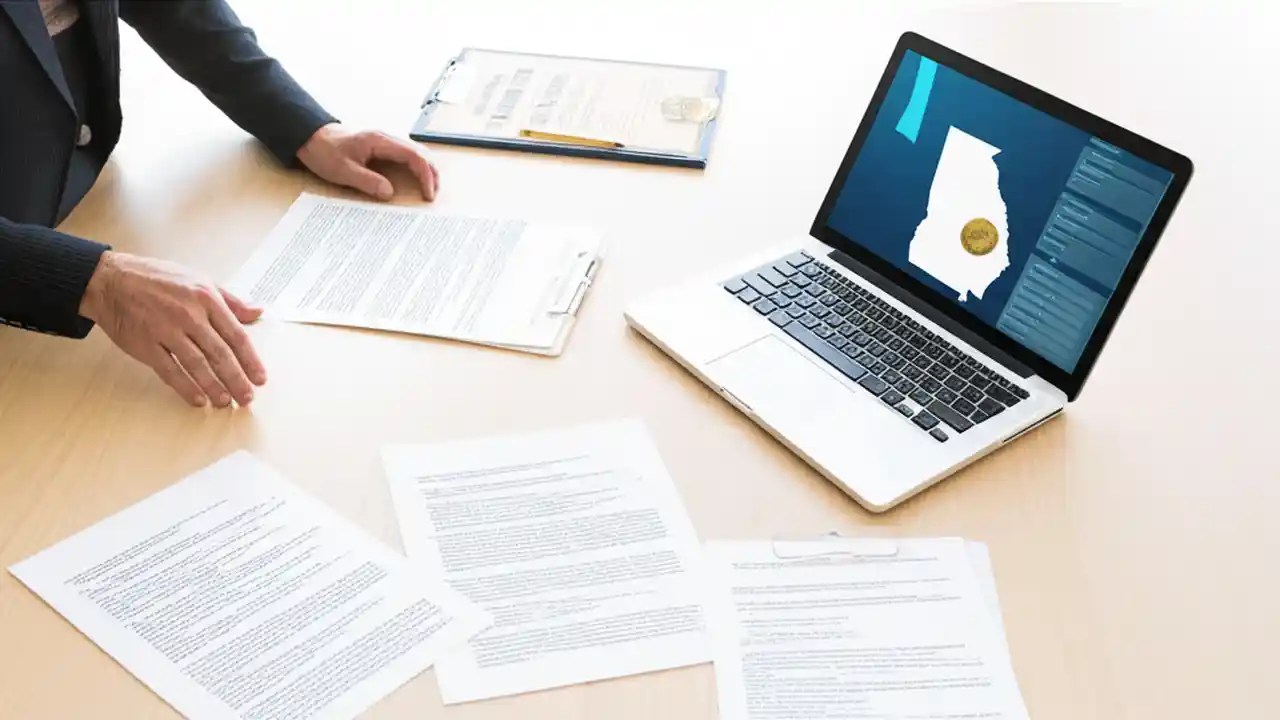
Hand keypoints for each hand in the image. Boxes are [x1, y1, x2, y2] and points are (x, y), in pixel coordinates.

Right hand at [79, 252, 266, 407]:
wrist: (111, 280)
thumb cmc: (158, 278)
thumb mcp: (199, 280)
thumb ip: (230, 300)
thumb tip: (258, 311)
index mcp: (206, 298)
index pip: (236, 335)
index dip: (251, 360)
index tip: (260, 379)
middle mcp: (189, 315)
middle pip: (220, 354)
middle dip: (237, 379)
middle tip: (247, 398)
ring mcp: (166, 330)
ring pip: (197, 364)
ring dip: (214, 387)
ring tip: (226, 402)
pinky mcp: (145, 344)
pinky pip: (169, 370)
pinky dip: (185, 387)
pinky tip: (197, 399)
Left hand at [296, 123, 438, 201]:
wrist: (310, 137)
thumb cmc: (324, 151)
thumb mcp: (343, 171)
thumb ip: (367, 182)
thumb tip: (390, 193)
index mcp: (380, 141)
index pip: (414, 156)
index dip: (426, 176)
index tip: (427, 194)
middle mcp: (386, 139)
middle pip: (421, 153)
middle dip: (432, 174)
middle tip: (433, 195)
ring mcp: (385, 142)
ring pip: (415, 154)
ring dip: (426, 171)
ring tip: (429, 189)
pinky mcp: (381, 148)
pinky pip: (406, 157)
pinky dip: (416, 169)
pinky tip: (415, 180)